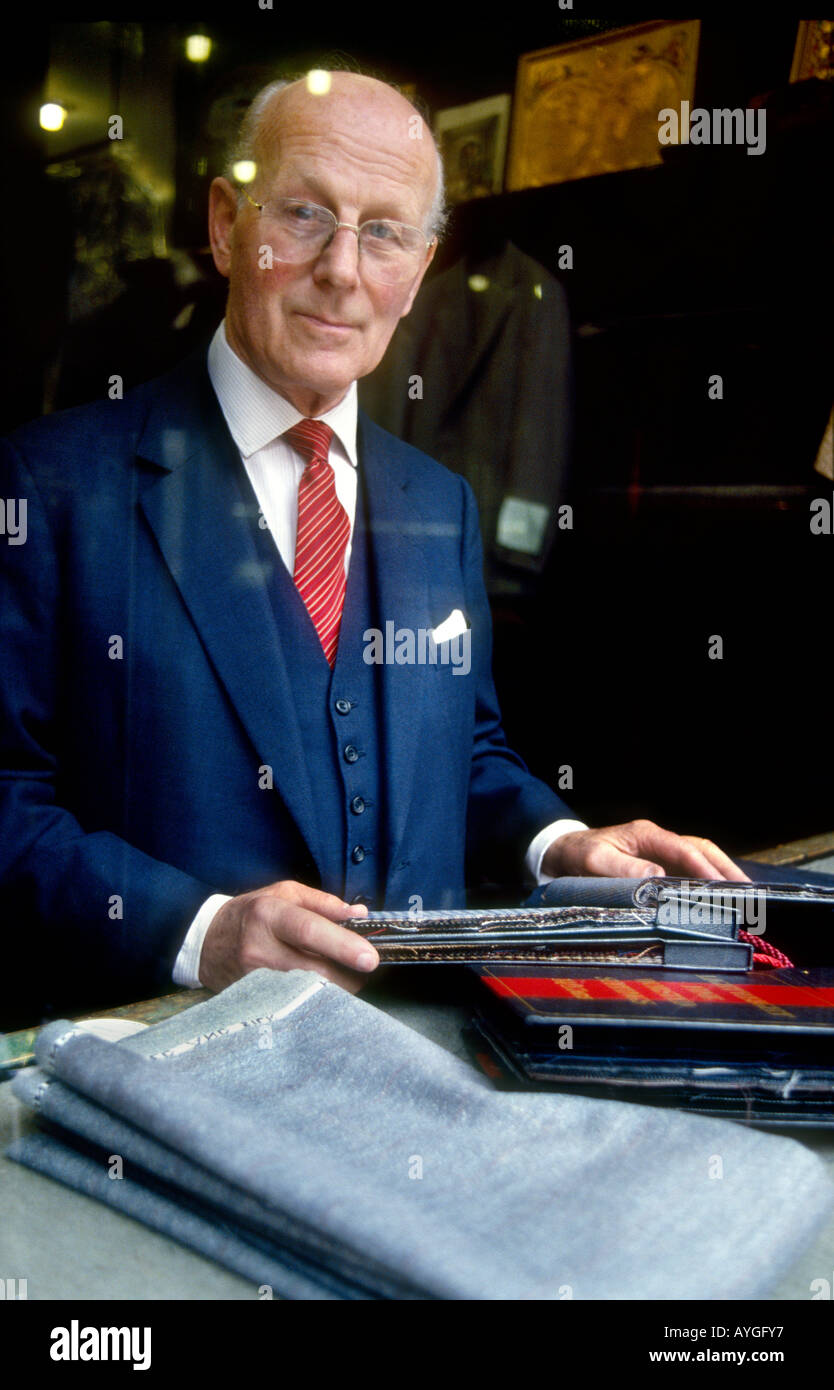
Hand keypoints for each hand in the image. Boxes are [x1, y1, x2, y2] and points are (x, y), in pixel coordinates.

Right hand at [198, 879, 377, 993]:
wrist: (206, 944)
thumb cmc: (251, 914)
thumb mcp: (283, 893)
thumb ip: (323, 902)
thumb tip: (359, 916)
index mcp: (269, 914)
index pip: (309, 931)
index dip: (342, 945)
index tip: (370, 959)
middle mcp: (259, 949)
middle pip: (316, 972)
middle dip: (350, 975)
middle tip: (364, 967)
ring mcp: (254, 982)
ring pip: (310, 994)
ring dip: (338, 990)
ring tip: (345, 976)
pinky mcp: (255, 1003)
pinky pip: (297, 1007)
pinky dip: (317, 1001)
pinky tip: (323, 991)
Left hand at [541, 819, 749, 883]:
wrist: (564, 852)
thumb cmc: (579, 854)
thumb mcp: (594, 861)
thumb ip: (623, 868)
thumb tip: (657, 876)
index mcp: (646, 834)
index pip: (684, 849)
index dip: (704, 867)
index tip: (721, 886)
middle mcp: (659, 841)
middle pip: (702, 849)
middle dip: (726, 869)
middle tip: (750, 893)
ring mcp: (661, 852)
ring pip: (701, 859)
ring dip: (722, 875)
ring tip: (744, 898)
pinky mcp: (660, 865)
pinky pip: (690, 871)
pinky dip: (707, 883)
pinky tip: (720, 899)